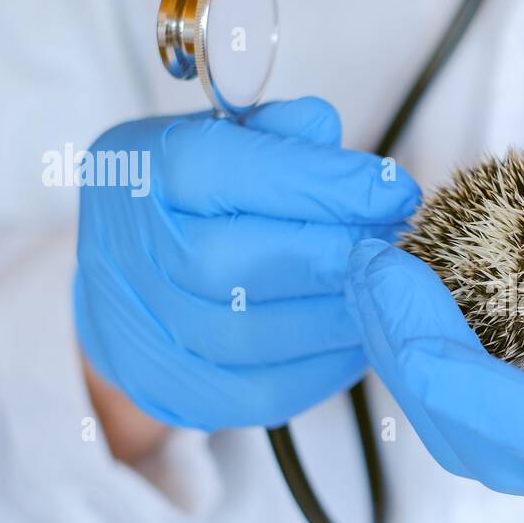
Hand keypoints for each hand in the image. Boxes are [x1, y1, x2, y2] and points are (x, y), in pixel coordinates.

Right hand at [75, 97, 419, 431]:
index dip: (324, 184)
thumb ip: (278, 133)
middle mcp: (127, 253)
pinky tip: (357, 333)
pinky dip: (325, 364)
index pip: (228, 170)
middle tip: (391, 246)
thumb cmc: (192, 202)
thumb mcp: (226, 140)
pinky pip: (265, 390)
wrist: (128, 282)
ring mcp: (142, 331)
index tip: (396, 191)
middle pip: (234, 263)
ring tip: (382, 290)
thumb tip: (325, 131)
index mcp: (140, 172)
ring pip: (252, 335)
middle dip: (332, 254)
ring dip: (336, 312)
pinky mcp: (175, 391)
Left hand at [345, 222, 523, 498]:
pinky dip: (427, 355)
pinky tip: (403, 292)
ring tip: (368, 275)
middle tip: (363, 268)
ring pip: (460, 428)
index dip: (458, 378)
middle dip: (406, 361)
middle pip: (477, 440)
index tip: (396, 293)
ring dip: (403, 360)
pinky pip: (470, 401)